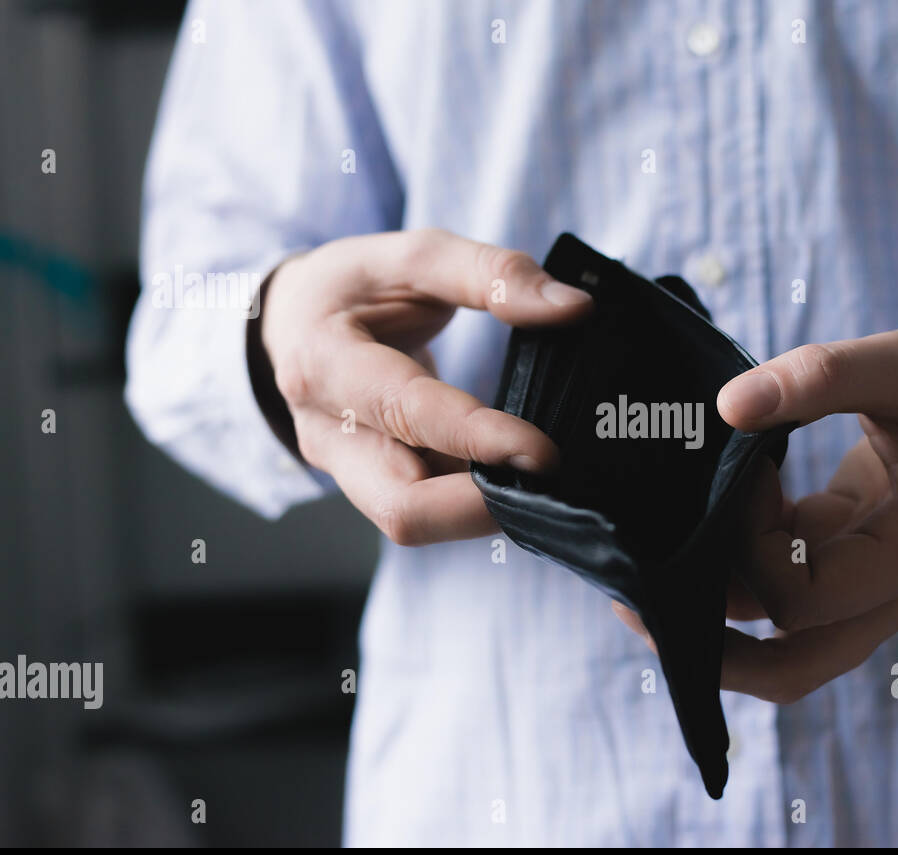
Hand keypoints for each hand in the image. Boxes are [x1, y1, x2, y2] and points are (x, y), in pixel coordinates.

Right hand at [256, 229, 590, 544]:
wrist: (289, 322)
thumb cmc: (352, 288)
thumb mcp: (411, 257)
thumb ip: (491, 275)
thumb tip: (574, 307)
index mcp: (323, 363)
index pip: (407, 414)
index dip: (478, 439)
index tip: (544, 453)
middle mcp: (328, 434)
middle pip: (403, 507)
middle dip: (480, 508)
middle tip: (549, 485)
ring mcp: (346, 471)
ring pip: (416, 520)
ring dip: (481, 510)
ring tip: (538, 478)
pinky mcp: (371, 488)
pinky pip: (428, 509)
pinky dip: (475, 500)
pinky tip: (515, 476)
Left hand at [614, 315, 897, 702]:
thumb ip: (821, 377)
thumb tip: (728, 405)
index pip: (803, 600)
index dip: (751, 544)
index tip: (742, 472)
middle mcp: (894, 592)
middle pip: (791, 667)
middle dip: (710, 648)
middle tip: (635, 602)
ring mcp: (874, 585)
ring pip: (785, 640)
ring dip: (721, 613)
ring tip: (653, 568)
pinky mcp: (855, 561)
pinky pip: (790, 591)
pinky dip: (745, 571)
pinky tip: (707, 522)